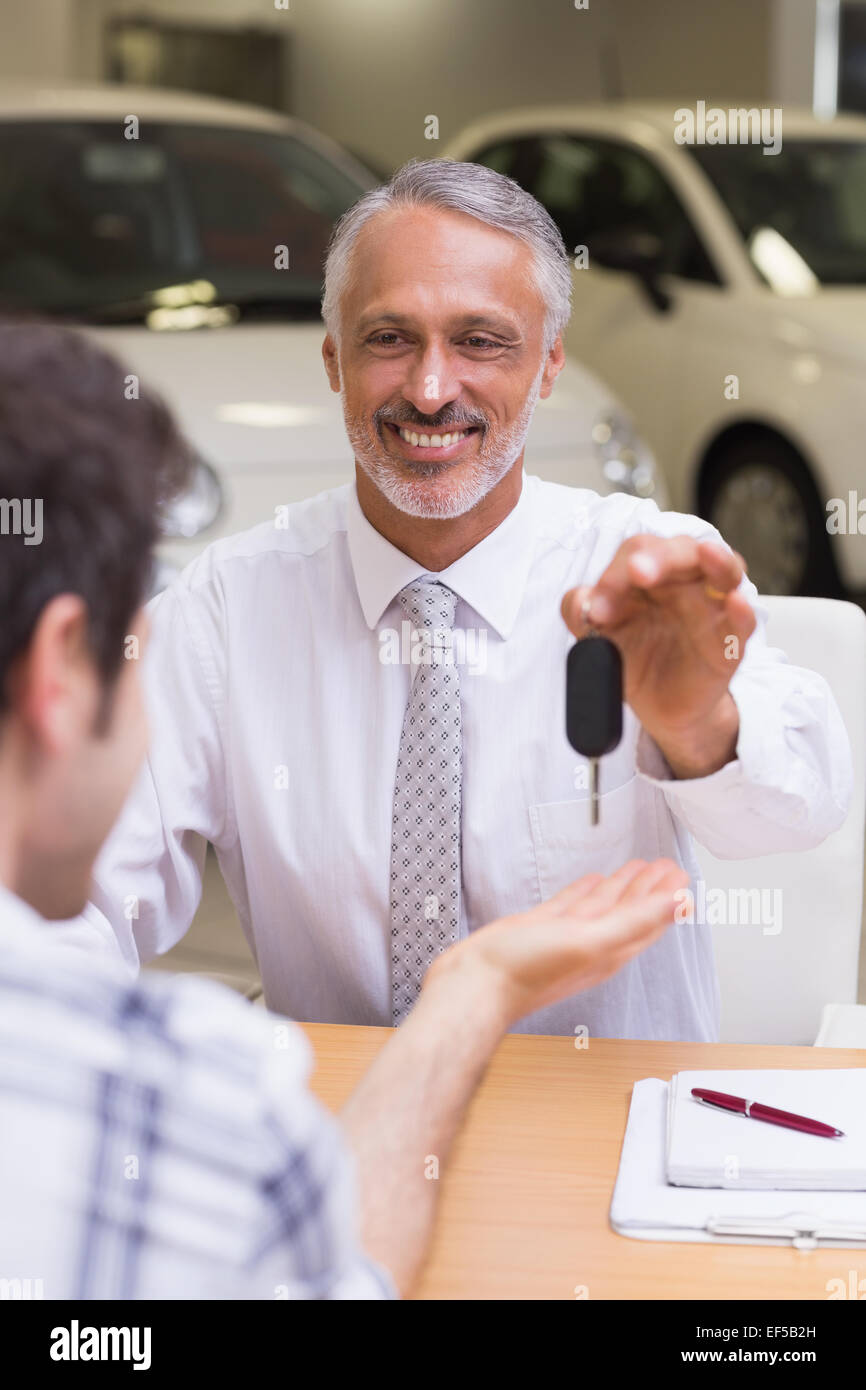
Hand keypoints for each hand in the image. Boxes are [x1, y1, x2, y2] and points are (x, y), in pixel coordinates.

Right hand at [425, 859, 688, 1028]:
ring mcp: (565, 937)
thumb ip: (633, 922)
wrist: (475, 986)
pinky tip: (589, 881)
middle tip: (666, 866)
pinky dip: (584, 892)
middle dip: (649, 889)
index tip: (682, 875)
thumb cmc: (526, 973)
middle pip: (630, 911)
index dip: (666, 898)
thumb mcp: (588, 942)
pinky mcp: (539, 930)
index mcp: (609, 951)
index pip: (648, 920)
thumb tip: (676, 904)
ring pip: (602, 907)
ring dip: (620, 887)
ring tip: (636, 867)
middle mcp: (591, 945)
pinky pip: (570, 906)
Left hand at [560, 536, 755, 775]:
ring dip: (717, 560)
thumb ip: (582, 612)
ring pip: (726, 571)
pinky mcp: (730, 645)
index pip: (638, 552)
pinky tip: (735, 603)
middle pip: (682, 550)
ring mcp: (712, 610)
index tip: (597, 609)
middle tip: (638, 572)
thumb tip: (582, 602)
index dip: (616, 573)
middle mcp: (685, 583)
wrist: (657, 707)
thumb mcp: (599, 635)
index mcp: (651, 574)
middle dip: (661, 556)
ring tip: (707, 554)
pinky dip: (742, 611)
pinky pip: (742, 623)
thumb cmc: (634, 658)